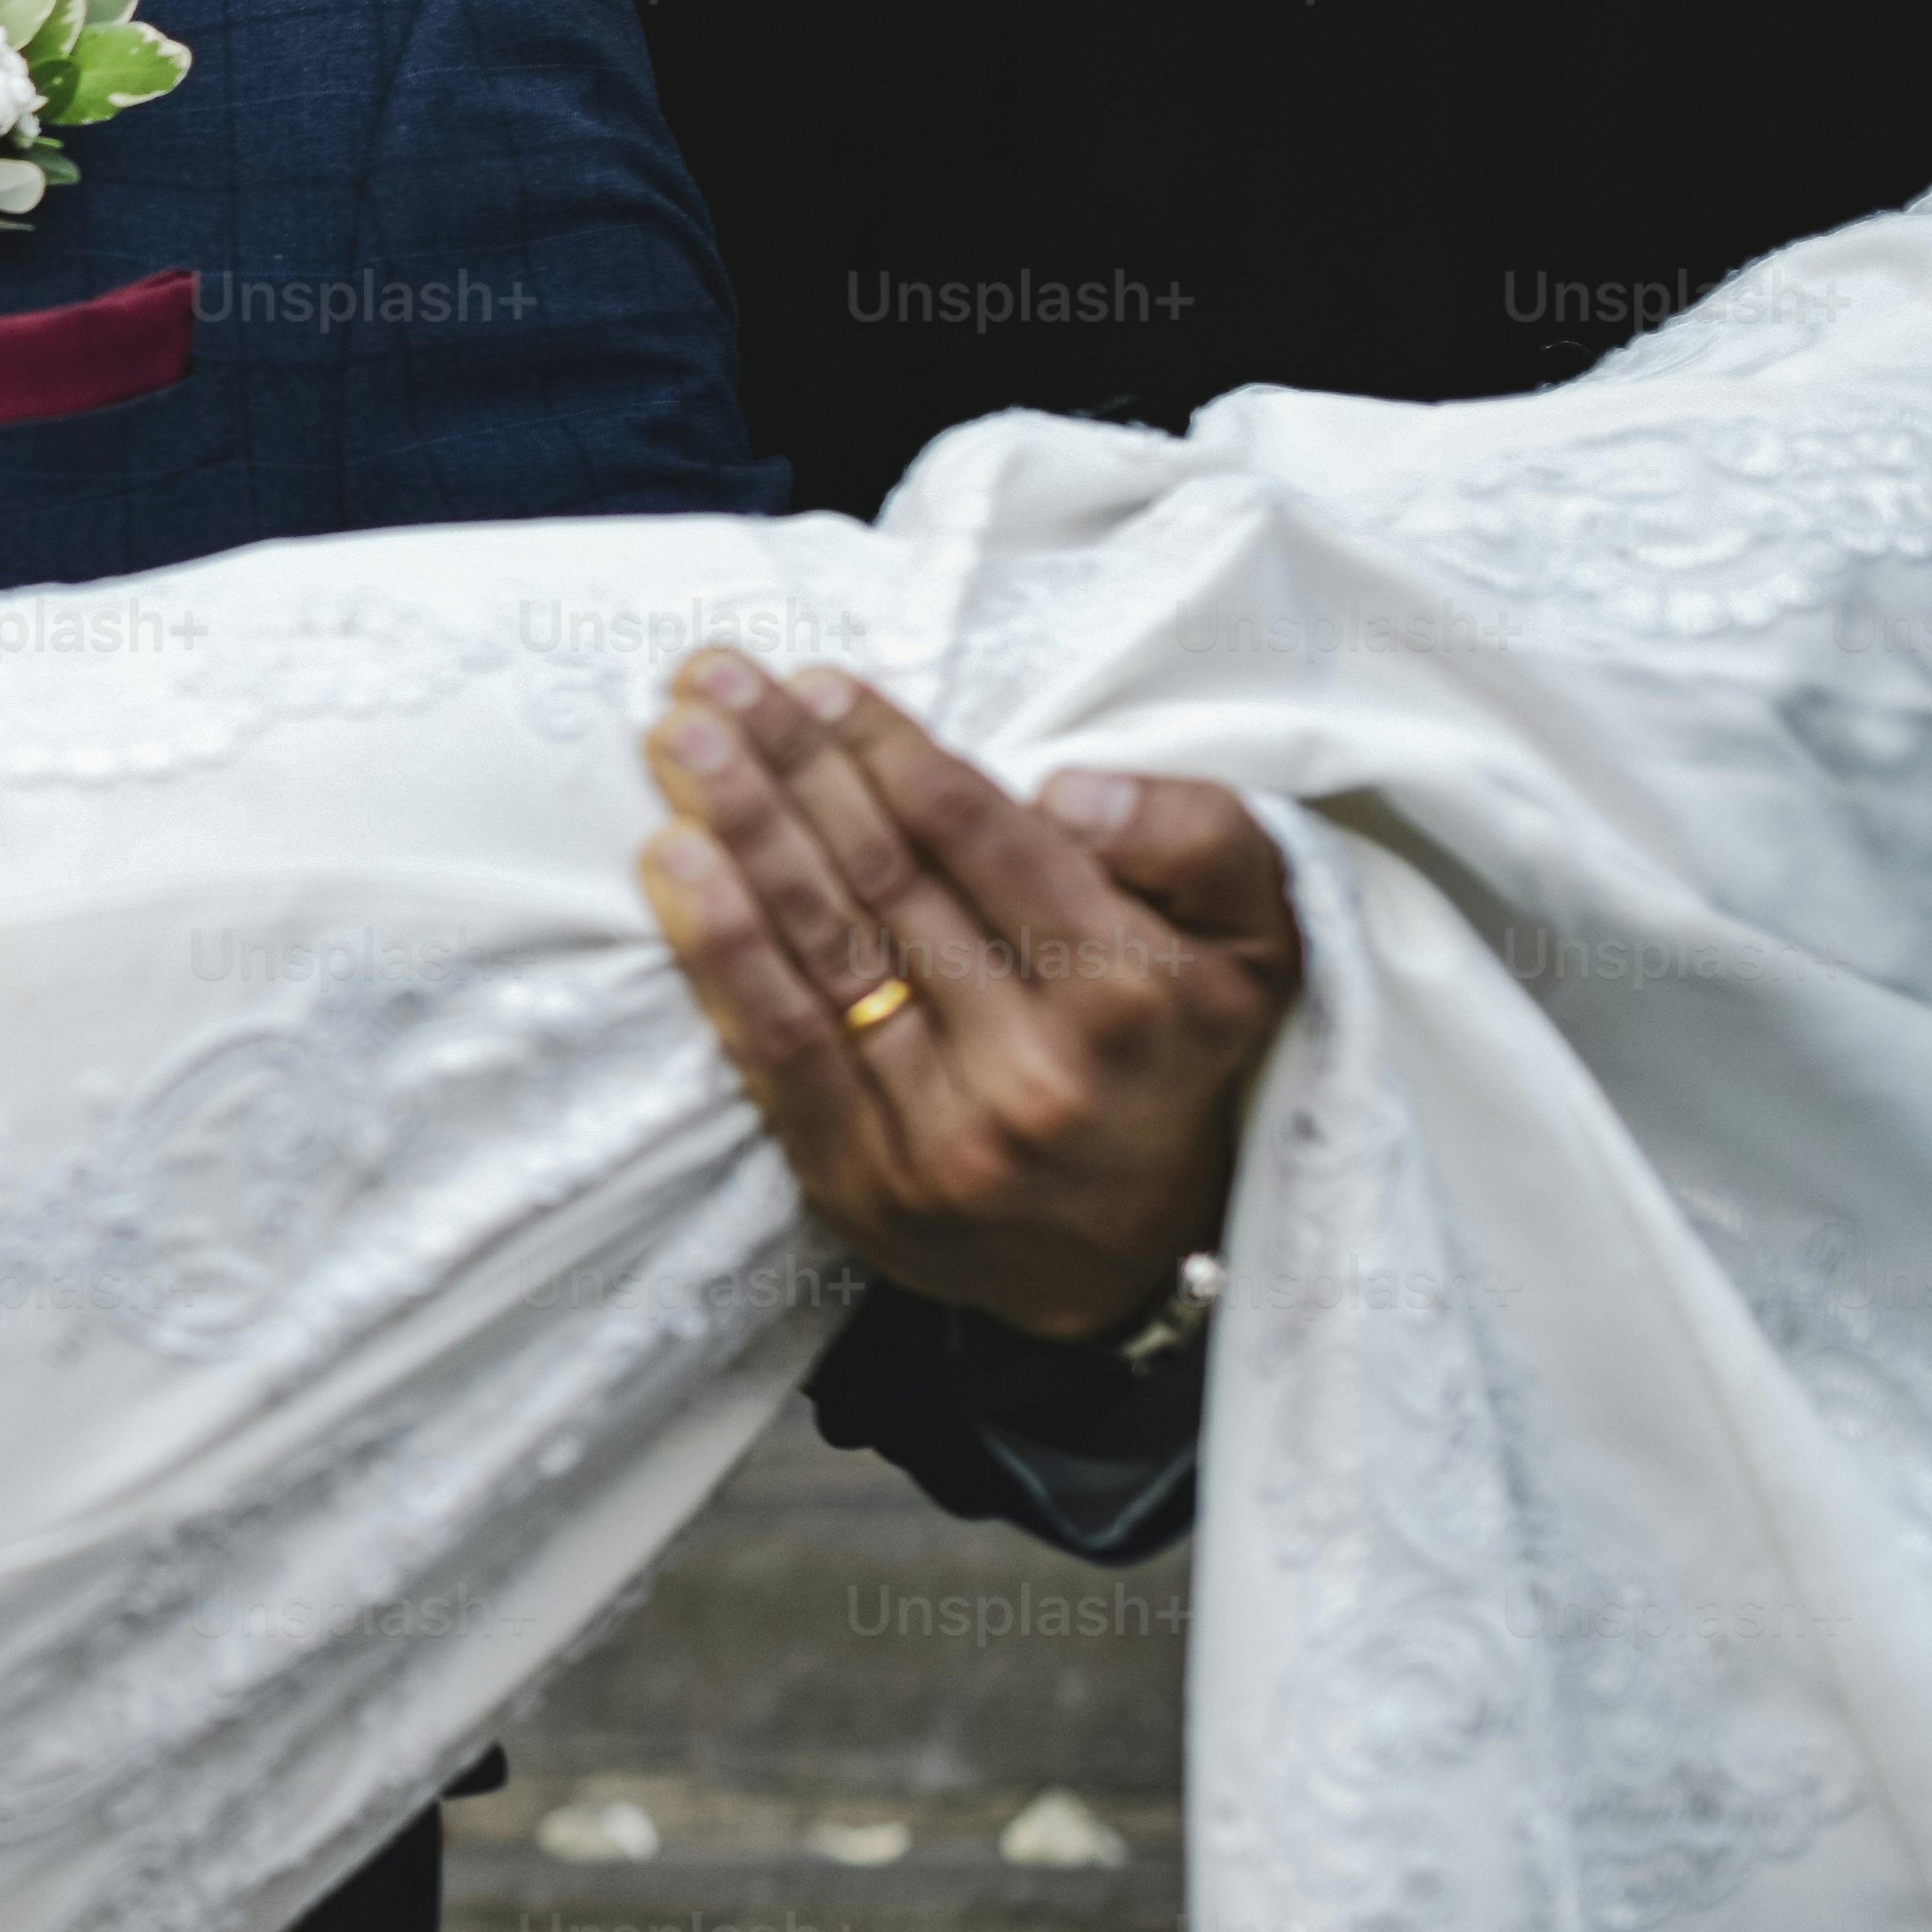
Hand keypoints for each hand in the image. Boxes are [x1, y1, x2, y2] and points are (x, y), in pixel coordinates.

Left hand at [633, 653, 1302, 1342]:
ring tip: (678, 739)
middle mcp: (1036, 1067)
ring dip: (737, 830)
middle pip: (883, 879)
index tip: (814, 682)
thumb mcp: (1256, 939)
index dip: (884, 750)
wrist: (1135, 1252)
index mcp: (1132, 993)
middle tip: (713, 679)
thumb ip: (1198, 839)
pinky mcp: (861, 1182)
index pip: (977, 837)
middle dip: (789, 764)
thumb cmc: (1180, 1053)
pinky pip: (776, 1046)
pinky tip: (675, 862)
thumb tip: (1068, 791)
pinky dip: (718, 946)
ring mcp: (942, 1134)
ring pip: (821, 950)